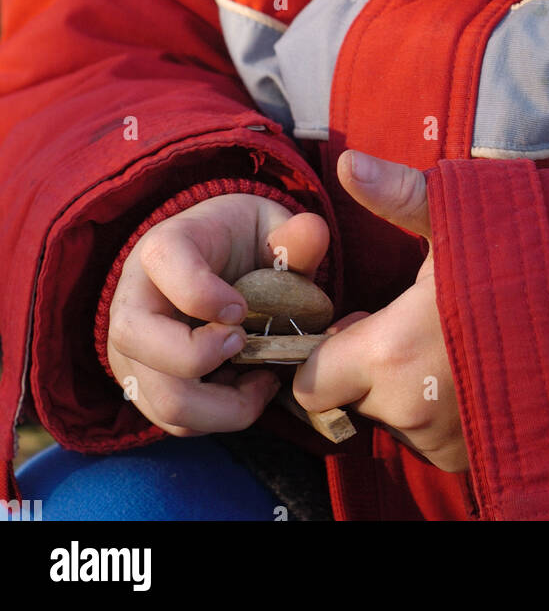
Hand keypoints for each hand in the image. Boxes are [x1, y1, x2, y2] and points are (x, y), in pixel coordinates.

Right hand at [106, 193, 328, 435]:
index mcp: (163, 247)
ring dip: (223, 405)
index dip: (203, 293)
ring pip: (160, 397)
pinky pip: (175, 422)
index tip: (242, 308)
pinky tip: (249, 389)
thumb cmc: (242, 244)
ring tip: (262, 378)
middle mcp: (132, 297)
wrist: (215, 266)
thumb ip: (292, 235)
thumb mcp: (269, 228)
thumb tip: (314, 230)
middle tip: (244, 344)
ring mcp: (131, 348)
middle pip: (135, 339)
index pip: (164, 263)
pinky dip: (220, 418)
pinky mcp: (144, 386)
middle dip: (198, 357)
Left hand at [292, 151, 467, 473]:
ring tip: (438, 346)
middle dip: (361, 370)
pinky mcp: (469, 457)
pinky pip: (427, 440)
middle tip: (399, 328)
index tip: (356, 323)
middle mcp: (409, 409)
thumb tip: (347, 161)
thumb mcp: (459, 216)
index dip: (323, 353)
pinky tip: (463, 373)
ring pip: (390, 420)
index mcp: (389, 353)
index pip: (309, 385)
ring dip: (399, 393)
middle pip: (350, 402)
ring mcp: (441, 440)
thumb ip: (396, 194)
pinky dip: (434, 414)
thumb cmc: (521, 259)